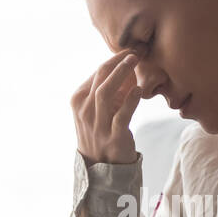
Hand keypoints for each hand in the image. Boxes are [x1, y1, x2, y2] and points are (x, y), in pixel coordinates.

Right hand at [71, 49, 142, 164]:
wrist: (100, 166)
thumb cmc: (101, 130)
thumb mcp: (97, 108)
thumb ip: (108, 89)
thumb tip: (128, 66)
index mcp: (78, 100)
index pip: (96, 73)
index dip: (114, 59)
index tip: (129, 50)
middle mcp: (84, 111)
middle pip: (100, 78)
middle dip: (117, 62)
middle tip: (134, 51)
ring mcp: (97, 125)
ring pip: (105, 93)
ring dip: (121, 74)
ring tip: (135, 61)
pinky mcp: (113, 137)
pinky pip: (121, 116)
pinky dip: (130, 101)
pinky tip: (139, 90)